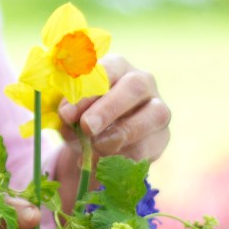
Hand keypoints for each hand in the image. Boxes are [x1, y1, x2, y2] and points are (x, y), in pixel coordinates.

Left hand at [54, 54, 170, 211]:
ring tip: (94, 147)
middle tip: (87, 127)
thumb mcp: (71, 114)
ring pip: (153, 115)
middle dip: (109, 109)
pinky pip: (149, 145)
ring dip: (120, 134)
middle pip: (135, 86)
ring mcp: (158, 108)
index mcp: (117, 67)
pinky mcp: (162, 136)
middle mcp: (142, 82)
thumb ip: (68, 113)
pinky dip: (125, 156)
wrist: (97, 144)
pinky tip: (104, 161)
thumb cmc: (83, 118)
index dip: (87, 92)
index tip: (66, 113)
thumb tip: (68, 119)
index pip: (107, 70)